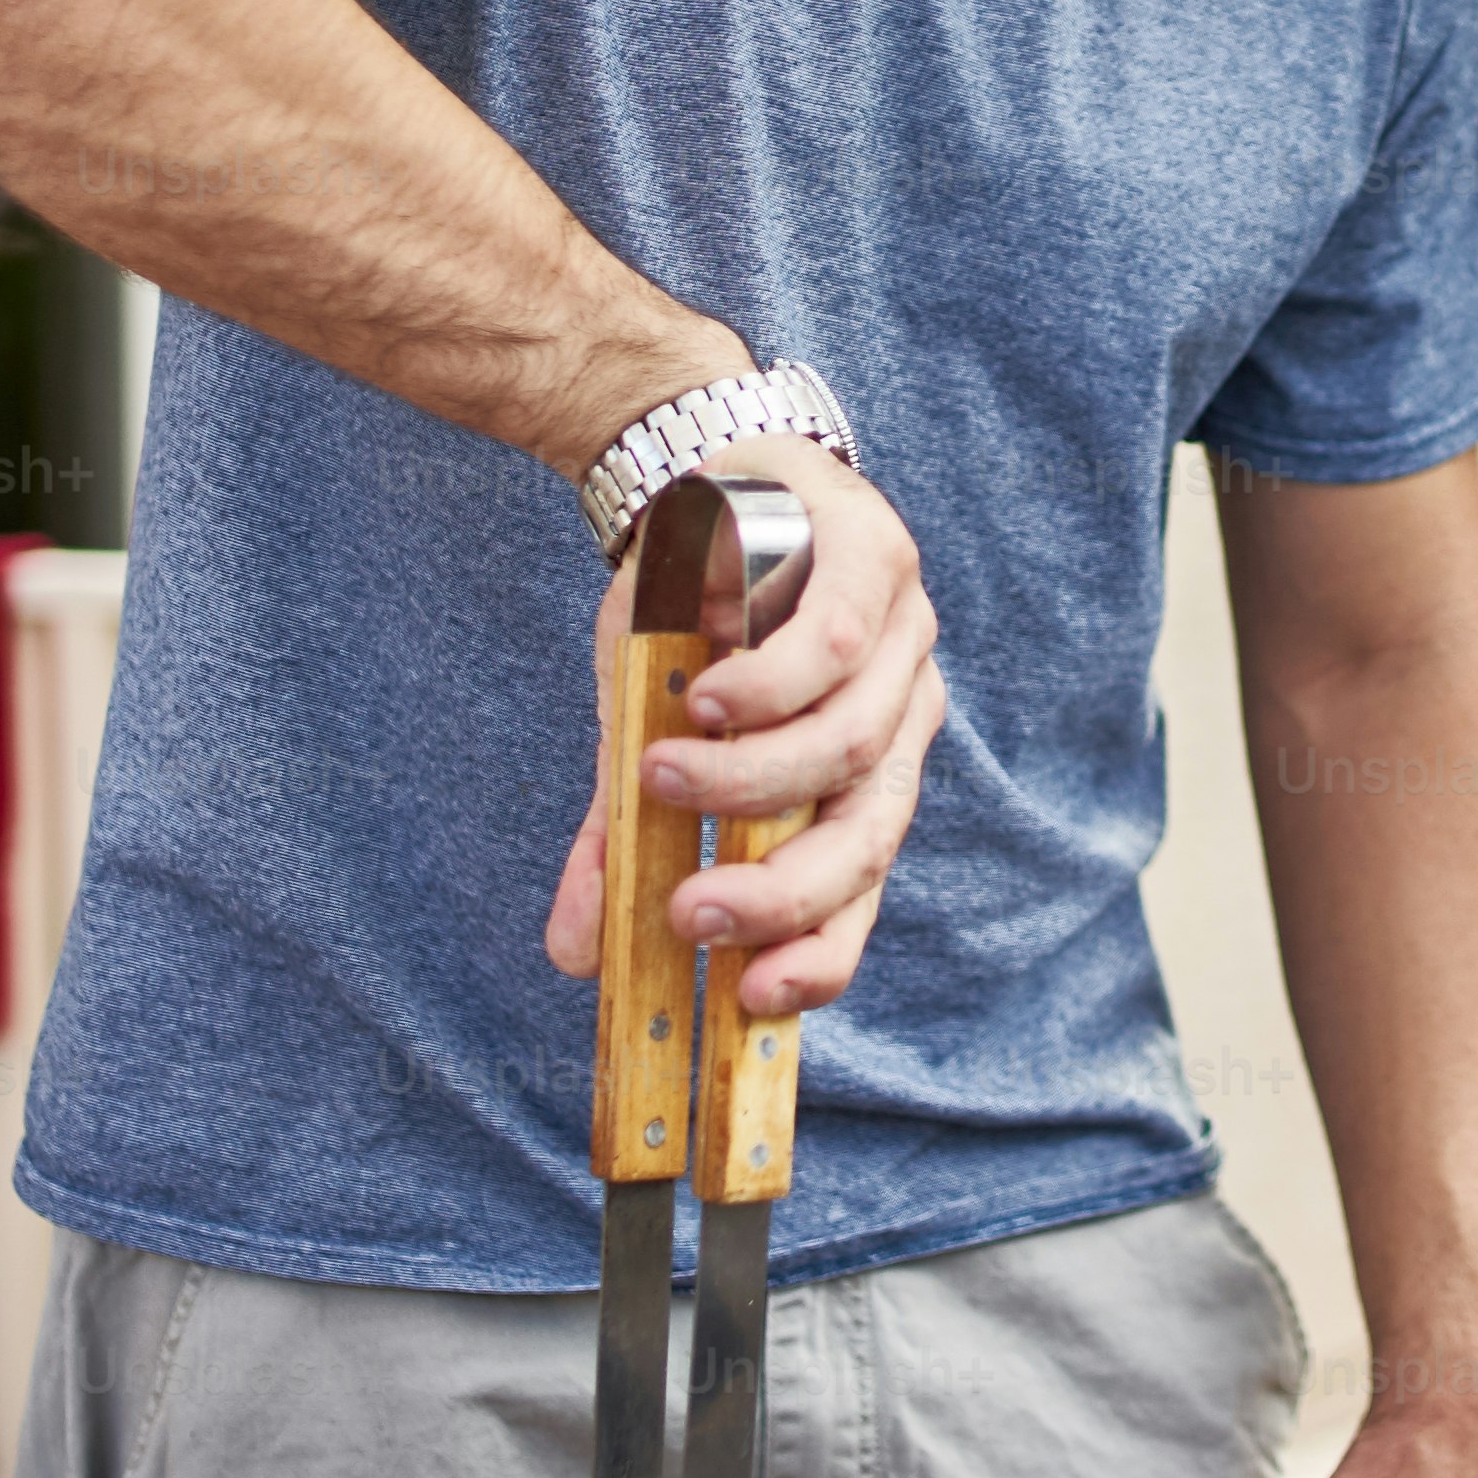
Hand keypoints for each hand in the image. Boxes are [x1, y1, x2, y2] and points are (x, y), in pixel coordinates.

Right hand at [544, 433, 946, 1023]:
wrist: (692, 475)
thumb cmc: (684, 617)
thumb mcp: (646, 734)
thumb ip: (626, 836)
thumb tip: (573, 957)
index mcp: (861, 772)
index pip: (861, 883)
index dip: (822, 950)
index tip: (754, 1001)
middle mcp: (901, 715)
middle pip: (871, 833)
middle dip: (781, 891)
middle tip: (689, 913)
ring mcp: (904, 639)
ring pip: (853, 747)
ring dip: (751, 783)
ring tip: (663, 779)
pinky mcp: (879, 562)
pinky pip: (839, 646)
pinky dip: (772, 688)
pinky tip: (710, 702)